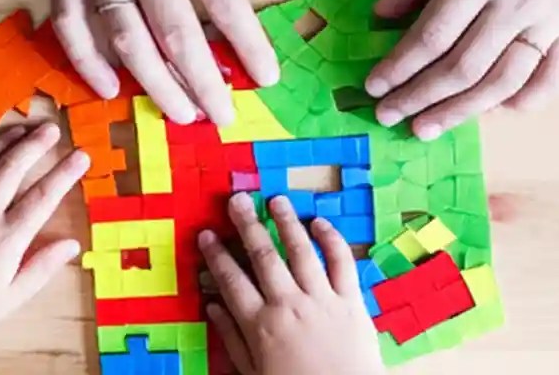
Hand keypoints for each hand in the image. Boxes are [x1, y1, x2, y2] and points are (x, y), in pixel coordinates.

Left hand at [0, 123, 88, 348]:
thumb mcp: (9, 299)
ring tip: (20, 128)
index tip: (82, 155)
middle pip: (12, 167)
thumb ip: (41, 267)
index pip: (43, 196)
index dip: (65, 173)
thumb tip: (72, 244)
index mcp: (6, 239)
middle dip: (35, 143)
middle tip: (51, 128)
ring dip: (2, 140)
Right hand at [37, 0, 291, 125]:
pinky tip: (108, 88)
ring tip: (178, 113)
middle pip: (177, 39)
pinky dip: (86, 62)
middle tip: (221, 119)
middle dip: (203, 86)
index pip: (227, 8)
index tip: (266, 80)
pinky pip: (71, 25)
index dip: (249, 49)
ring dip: (153, 85)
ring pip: (126, 41)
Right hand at [198, 194, 384, 374]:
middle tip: (237, 200)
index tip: (207, 234)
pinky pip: (342, 262)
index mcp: (261, 325)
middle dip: (247, 225)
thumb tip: (212, 307)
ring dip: (286, 222)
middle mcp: (289, 305)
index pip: (231, 281)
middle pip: (263, 256)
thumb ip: (233, 338)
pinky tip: (319, 222)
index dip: (216, 255)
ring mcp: (322, 300)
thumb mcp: (253, 372)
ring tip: (276, 200)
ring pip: (301, 251)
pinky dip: (331, 240)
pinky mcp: (351, 301)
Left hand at [365, 0, 558, 138]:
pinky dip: (524, 100)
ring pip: (502, 82)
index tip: (374, 86)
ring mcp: (554, 17)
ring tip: (428, 126)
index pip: (432, 36)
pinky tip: (495, 109)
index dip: (399, 67)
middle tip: (389, 116)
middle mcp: (519, 2)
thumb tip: (382, 12)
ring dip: (461, 110)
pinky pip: (553, 76)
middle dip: (419, 97)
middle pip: (461, 67)